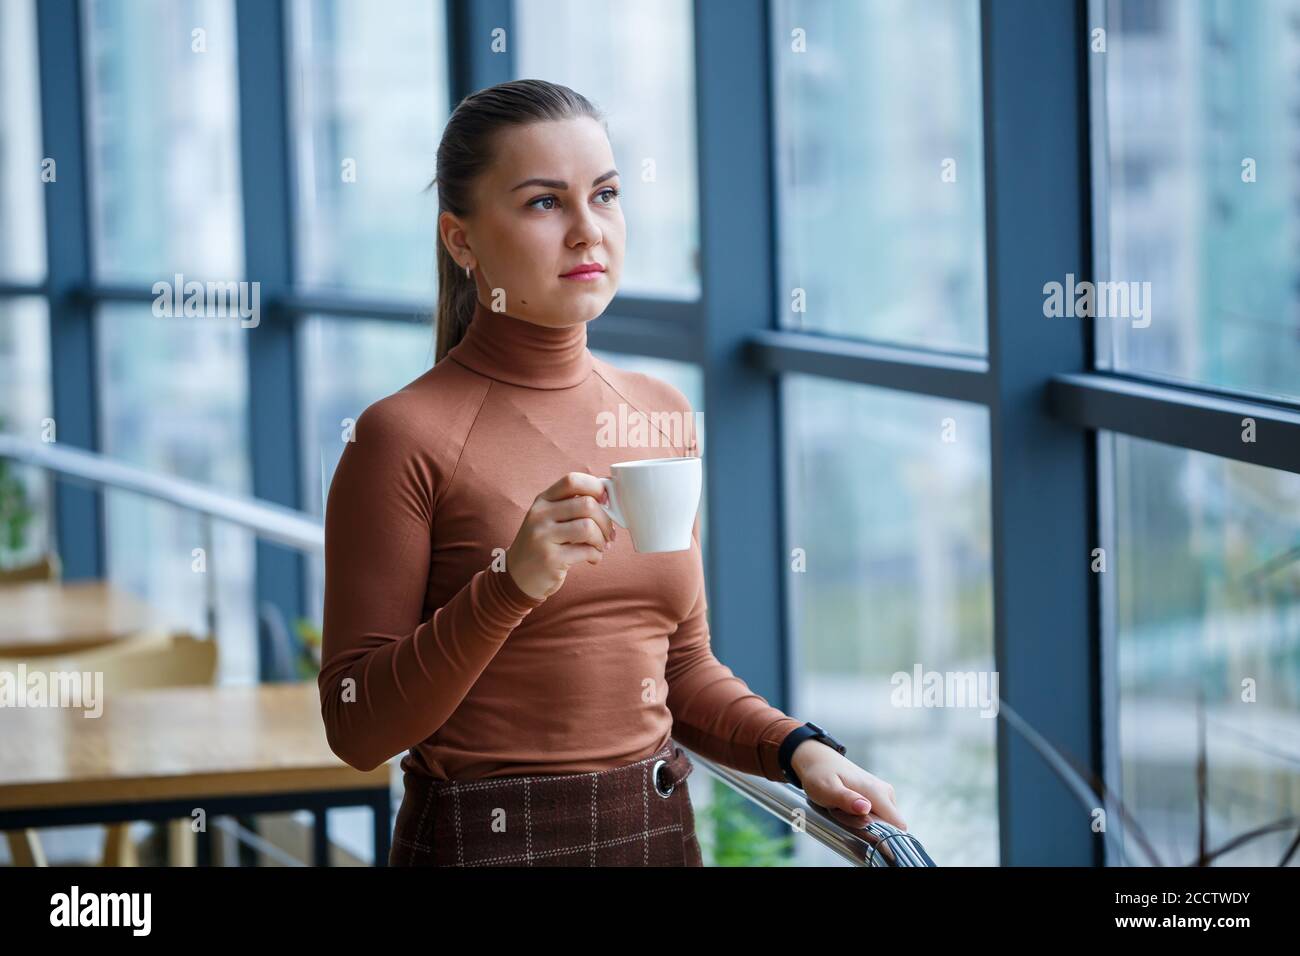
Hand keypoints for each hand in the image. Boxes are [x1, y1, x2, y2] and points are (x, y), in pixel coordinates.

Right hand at [505, 472, 617, 600]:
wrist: (518, 576)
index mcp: (543, 500)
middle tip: (608, 533)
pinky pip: (586, 551)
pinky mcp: (550, 559)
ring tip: (600, 546)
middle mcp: (540, 515)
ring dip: (602, 539)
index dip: (595, 487)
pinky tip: (592, 558)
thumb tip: (608, 499)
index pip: (572, 480)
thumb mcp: (549, 519)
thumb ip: (572, 506)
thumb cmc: (543, 545)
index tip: (605, 501)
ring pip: (588, 527)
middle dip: (606, 520)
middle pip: (587, 504)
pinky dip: (596, 555)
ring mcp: (543, 537)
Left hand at [791, 740, 906, 831]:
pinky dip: (857, 818)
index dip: (882, 835)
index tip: (859, 828)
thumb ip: (846, 799)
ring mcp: (882, 795)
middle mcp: (885, 793)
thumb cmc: (820, 774)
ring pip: (879, 823)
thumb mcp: (827, 789)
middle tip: (841, 813)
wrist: (818, 760)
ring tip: (840, 808)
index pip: (898, 826)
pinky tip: (844, 807)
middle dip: (864, 828)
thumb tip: (865, 808)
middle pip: (886, 827)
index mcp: (878, 792)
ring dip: (858, 823)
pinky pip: (874, 817)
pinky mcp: (876, 798)